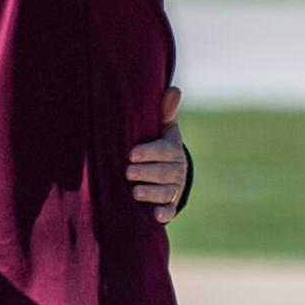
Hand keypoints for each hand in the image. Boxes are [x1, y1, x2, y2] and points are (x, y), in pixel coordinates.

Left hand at [126, 85, 187, 224]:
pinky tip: (154, 215)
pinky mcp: (170, 204)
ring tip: (134, 191)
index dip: (149, 153)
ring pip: (166, 192)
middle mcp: (176, 170)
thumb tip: (174, 89)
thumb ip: (165, 112)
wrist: (167, 168)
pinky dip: (163, 214)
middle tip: (127, 172)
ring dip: (151, 192)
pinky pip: (169, 210)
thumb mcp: (163, 128)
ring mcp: (174, 188)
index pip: (164, 151)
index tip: (131, 154)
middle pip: (165, 173)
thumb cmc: (158, 144)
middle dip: (147, 172)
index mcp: (173, 149)